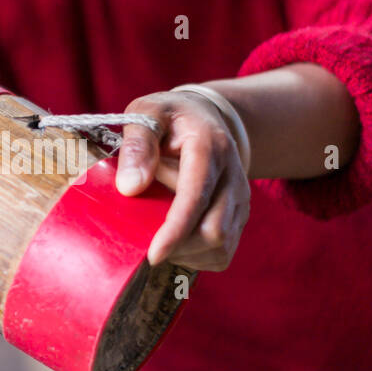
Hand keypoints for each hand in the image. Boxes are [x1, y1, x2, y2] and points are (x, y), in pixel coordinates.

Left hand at [116, 90, 250, 270]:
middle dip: (178, 245)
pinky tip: (178, 240)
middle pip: (214, 230)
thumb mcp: (148, 113)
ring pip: (220, 247)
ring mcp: (240, 199)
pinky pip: (222, 253)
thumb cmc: (171, 118)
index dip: (176, 230)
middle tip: (146, 233)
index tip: (153, 254)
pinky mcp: (239, 216)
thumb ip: (138, 144)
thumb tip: (131, 187)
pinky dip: (198, 257)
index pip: (197, 197)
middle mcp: (233, 176)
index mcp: (210, 148)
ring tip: (162, 229)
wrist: (206, 118)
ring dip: (186, 252)